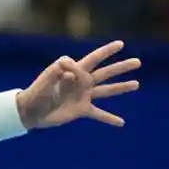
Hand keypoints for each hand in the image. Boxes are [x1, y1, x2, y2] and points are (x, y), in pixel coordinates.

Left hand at [16, 41, 140, 129]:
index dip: (106, 52)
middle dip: (121, 67)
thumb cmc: (36, 93)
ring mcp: (83, 96)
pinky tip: (121, 123)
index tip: (117, 46)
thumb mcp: (46, 79)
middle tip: (138, 62)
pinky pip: (98, 114)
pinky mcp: (81, 110)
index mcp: (74, 71)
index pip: (94, 59)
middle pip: (105, 72)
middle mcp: (81, 82)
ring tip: (137, 84)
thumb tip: (72, 69)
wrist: (30, 111)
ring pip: (106, 90)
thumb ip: (58, 71)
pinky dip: (109, 118)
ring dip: (121, 88)